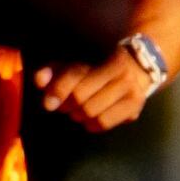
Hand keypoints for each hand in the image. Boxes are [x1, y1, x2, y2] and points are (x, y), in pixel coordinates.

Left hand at [38, 48, 160, 130]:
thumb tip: (39, 80)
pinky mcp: (135, 106)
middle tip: (65, 106)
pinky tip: (90, 120)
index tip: (48, 104)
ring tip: (78, 111)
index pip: (75, 73)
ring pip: (91, 112)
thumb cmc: (100, 67)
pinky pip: (104, 123)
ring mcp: (130, 89)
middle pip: (81, 97)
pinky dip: (91, 125)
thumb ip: (54, 70)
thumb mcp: (77, 63)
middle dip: (67, 105)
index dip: (58, 89)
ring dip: (78, 116)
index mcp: (102, 55)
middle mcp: (119, 71)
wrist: (140, 66)